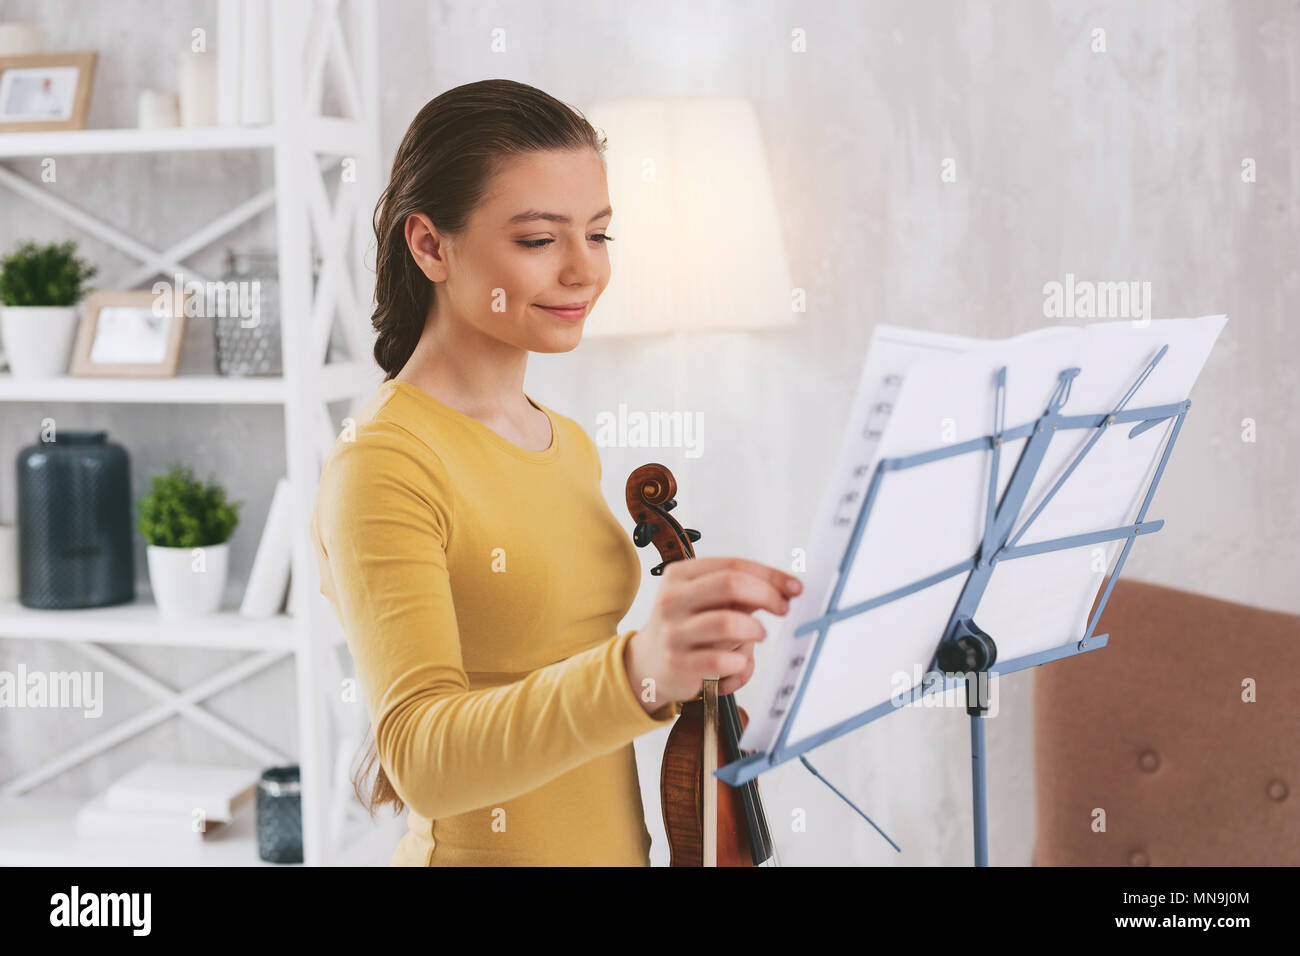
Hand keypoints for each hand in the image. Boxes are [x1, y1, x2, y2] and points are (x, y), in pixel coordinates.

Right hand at [623, 557, 802, 713]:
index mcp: (680, 576)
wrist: (647, 664)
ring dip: (754, 631)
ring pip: (729, 623)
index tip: (793, 587)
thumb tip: (783, 589)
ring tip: (756, 636)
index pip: (733, 566)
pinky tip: (738, 665)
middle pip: (731, 585)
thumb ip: (737, 592)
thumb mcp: (702, 601)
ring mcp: (673, 632)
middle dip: (767, 596)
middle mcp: (673, 600)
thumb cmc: (684, 627)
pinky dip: (741, 665)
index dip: (769, 575)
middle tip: (783, 608)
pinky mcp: (678, 664)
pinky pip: (724, 662)